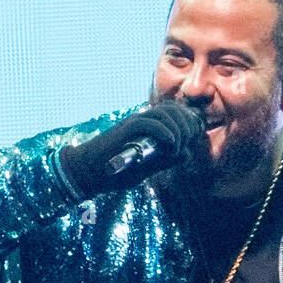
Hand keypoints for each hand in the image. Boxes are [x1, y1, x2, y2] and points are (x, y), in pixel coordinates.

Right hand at [58, 103, 205, 198]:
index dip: (189, 121)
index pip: (175, 112)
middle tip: (185, 142)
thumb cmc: (116, 172)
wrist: (89, 173)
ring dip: (177, 129)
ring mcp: (133, 123)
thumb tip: (185, 153)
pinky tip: (170, 144)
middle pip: (173, 109)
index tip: (193, 138)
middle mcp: (142, 120)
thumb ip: (165, 160)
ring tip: (176, 146)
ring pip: (164, 113)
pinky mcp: (125, 130)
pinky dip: (164, 132)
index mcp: (148, 126)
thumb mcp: (147, 168)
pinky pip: (149, 123)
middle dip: (186, 124)